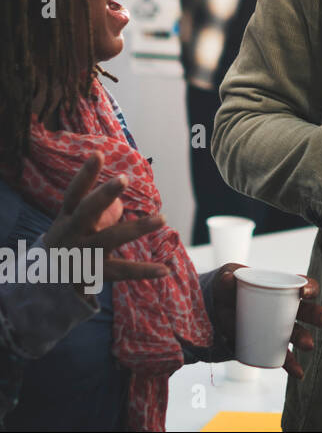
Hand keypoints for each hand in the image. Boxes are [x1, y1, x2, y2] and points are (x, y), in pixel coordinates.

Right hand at [44, 153, 168, 291]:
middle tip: (124, 178)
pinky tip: (166, 269)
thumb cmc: (69, 238)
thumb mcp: (74, 221)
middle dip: (103, 195)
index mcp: (67, 216)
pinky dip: (144, 271)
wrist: (45, 279)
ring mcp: (83, 252)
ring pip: (110, 238)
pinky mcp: (95, 273)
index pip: (75, 193)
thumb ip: (97, 207)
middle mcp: (72, 232)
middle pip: (87, 211)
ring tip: (163, 218)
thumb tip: (118, 201)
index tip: (99, 154)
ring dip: (137, 228)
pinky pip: (122, 270)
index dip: (85, 174)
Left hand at [210, 264, 321, 379]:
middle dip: (320, 317)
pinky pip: (284, 356)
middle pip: (309, 311)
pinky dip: (292, 365)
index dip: (309, 288)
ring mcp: (279, 327)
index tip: (306, 293)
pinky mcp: (269, 343)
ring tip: (308, 346)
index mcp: (281, 288)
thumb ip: (226, 278)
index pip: (302, 286)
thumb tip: (227, 278)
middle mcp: (286, 308)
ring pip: (298, 333)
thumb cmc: (228, 289)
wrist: (216, 311)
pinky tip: (299, 374)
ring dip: (305, 339)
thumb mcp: (226, 280)